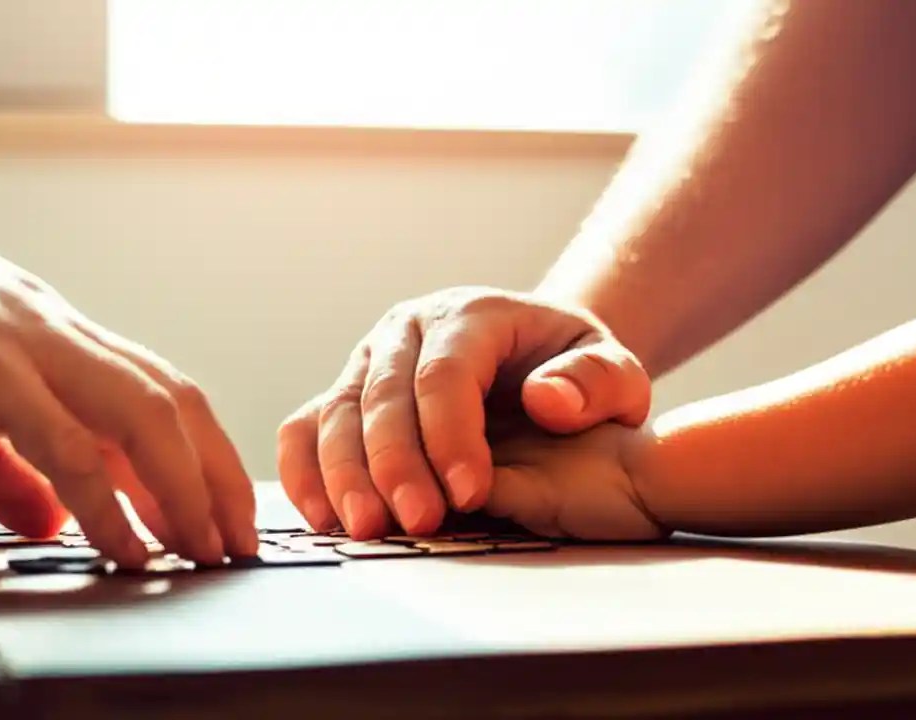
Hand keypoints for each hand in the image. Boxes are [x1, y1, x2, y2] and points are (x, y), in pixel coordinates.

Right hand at [277, 286, 649, 538]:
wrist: (535, 360)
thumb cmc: (572, 371)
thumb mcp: (611, 370)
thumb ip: (596, 382)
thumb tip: (547, 402)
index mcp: (471, 314)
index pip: (446, 372)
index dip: (451, 434)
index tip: (470, 492)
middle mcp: (408, 329)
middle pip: (384, 395)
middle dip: (397, 464)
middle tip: (419, 522)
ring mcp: (369, 359)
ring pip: (336, 412)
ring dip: (346, 474)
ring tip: (367, 529)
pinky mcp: (344, 393)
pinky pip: (306, 427)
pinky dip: (305, 470)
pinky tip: (323, 516)